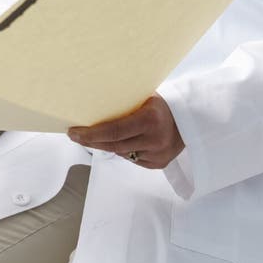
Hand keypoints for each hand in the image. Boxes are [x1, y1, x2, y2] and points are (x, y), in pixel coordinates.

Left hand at [68, 94, 183, 168]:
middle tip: (75, 136)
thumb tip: (93, 101)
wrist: (189, 121)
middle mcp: (154, 140)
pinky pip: (132, 159)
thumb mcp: (146, 98)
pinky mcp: (158, 164)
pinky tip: (118, 142)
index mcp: (149, 120)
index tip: (74, 132)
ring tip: (91, 138)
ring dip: (104, 146)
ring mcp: (156, 155)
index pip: (114, 131)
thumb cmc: (161, 105)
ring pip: (121, 153)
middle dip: (91, 141)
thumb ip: (125, 102)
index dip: (91, 134)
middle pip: (113, 145)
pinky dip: (123, 150)